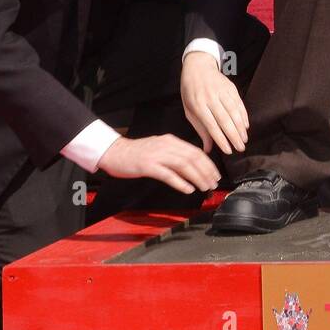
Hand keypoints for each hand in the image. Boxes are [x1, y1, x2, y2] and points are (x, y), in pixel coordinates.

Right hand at [97, 134, 220, 194]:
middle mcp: (166, 145)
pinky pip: (168, 174)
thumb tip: (192, 164)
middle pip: (193, 158)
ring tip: (204, 187)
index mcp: (171, 140)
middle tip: (214, 183)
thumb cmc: (136, 153)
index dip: (208, 164)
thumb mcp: (159, 147)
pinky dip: (180, 182)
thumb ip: (174, 153)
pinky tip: (188, 189)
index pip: (195, 151)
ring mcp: (157, 155)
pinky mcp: (147, 165)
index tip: (215, 174)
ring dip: (197, 177)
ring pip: (184, 165)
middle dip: (206, 172)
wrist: (113, 152)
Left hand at [180, 52, 249, 154]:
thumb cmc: (190, 92)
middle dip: (234, 136)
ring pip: (234, 112)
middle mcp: (210, 98)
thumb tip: (208, 149)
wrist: (198, 67)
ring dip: (241, 127)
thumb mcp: (189, 110)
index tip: (228, 151)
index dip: (221, 139)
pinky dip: (243, 115)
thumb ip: (200, 129)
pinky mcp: (231, 87)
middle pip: (225, 120)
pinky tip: (245, 125)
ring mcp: (222, 91)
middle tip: (240, 148)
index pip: (211, 126)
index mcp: (197, 105)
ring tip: (244, 139)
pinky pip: (239, 103)